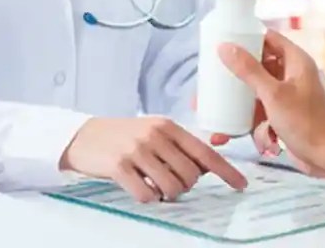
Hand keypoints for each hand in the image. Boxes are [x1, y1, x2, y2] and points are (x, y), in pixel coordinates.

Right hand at [60, 117, 247, 202]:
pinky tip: (138, 186)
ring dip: (165, 194)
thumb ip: (178, 146)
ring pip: (171, 188)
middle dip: (184, 186)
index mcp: (168, 126)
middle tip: (168, 182)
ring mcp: (137, 150)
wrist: (83, 136)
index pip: (205, 152)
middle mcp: (155, 136)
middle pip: (190, 177)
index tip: (241, 184)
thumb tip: (205, 168)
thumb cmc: (122, 136)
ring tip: (153, 184)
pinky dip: (147, 198)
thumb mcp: (153, 131)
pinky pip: (147, 195)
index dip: (226, 171)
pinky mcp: (119, 166)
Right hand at [217, 31, 324, 179]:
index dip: (247, 38)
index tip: (224, 44)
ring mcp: (289, 95)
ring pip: (257, 93)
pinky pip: (262, 112)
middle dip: (237, 78)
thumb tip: (225, 47)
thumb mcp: (273, 94)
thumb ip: (249, 70)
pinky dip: (251, 122)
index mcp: (295, 61)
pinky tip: (232, 134)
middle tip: (213, 81)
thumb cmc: (306, 122)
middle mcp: (292, 74)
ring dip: (241, 106)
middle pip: (259, 66)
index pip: (268, 38)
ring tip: (217, 116)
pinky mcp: (285, 115)